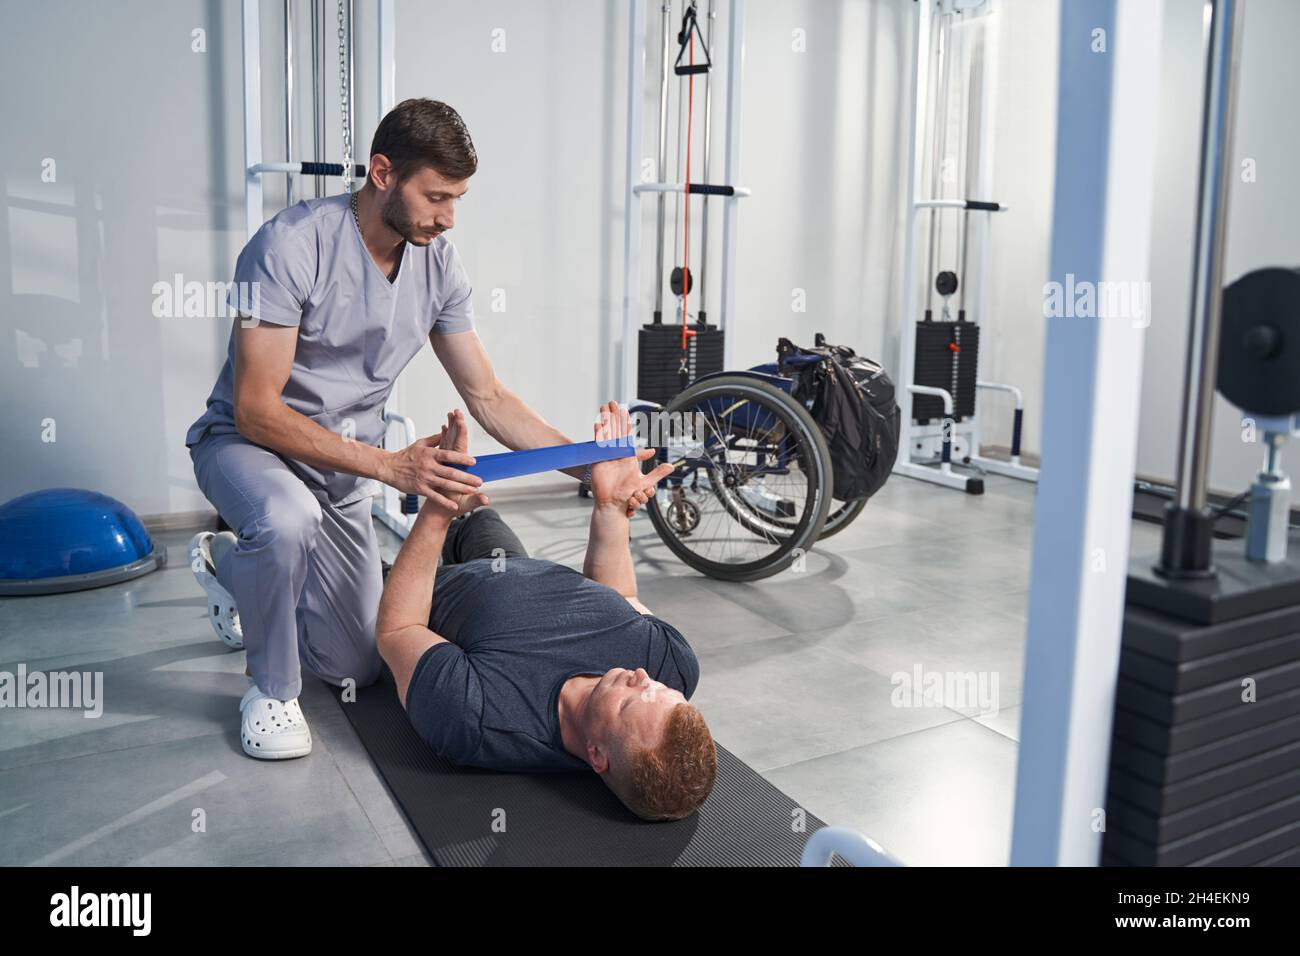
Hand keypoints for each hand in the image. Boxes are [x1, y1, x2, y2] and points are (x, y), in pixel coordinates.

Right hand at [382, 409, 486, 513]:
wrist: (389, 467)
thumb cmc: (406, 456)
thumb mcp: (420, 444)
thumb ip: (435, 439)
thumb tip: (447, 432)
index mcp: (430, 454)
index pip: (449, 455)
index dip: (462, 458)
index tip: (473, 462)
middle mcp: (429, 466)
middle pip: (451, 472)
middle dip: (467, 477)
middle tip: (479, 481)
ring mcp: (425, 478)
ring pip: (446, 484)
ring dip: (461, 488)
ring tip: (472, 490)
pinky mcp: (420, 489)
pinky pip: (435, 496)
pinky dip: (445, 502)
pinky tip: (454, 506)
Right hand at [590, 400, 673, 517]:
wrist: (613, 502)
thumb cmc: (627, 493)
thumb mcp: (645, 482)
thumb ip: (657, 473)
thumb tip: (671, 467)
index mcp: (627, 454)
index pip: (626, 434)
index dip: (625, 421)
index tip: (625, 410)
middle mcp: (616, 452)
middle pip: (615, 429)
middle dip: (614, 415)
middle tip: (612, 401)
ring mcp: (606, 454)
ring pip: (607, 433)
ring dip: (605, 420)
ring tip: (604, 407)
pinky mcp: (599, 459)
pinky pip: (598, 444)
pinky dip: (599, 434)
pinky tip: (599, 423)